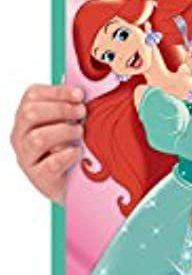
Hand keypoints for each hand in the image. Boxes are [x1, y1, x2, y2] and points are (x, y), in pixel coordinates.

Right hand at [10, 83, 85, 203]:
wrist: (76, 184)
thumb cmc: (72, 147)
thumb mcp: (72, 122)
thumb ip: (74, 105)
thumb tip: (87, 90)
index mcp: (27, 117)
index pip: (32, 95)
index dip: (57, 92)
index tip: (80, 95)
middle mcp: (21, 136)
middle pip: (30, 113)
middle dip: (61, 110)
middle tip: (82, 113)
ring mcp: (27, 157)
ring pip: (37, 138)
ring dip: (64, 132)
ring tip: (80, 134)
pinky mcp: (39, 177)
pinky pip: (50, 164)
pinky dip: (67, 156)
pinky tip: (78, 153)